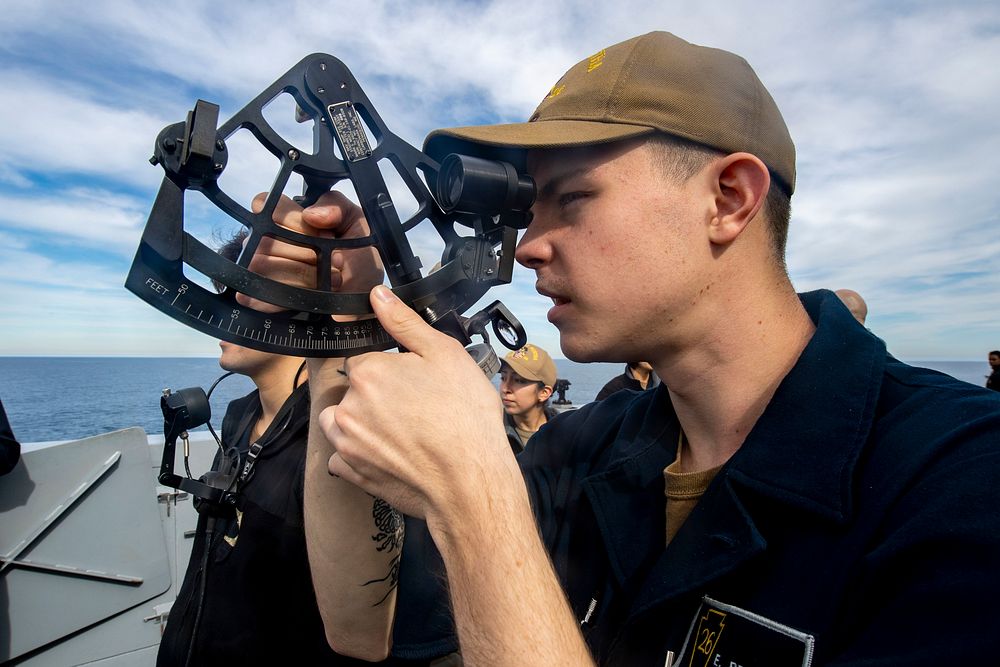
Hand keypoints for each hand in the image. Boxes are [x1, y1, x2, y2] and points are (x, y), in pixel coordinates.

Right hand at [236, 190, 383, 311]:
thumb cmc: (359, 258)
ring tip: (329, 277)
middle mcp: (269, 241)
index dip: (296, 221)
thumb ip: (336, 205)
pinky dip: (294, 292)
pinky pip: (263, 291)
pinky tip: (315, 291)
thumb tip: (311, 214)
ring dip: (305, 273)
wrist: (366, 298)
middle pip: (267, 237)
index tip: (324, 234)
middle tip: (335, 260)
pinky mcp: (264, 298)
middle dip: (309, 251)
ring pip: (263, 263)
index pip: (264, 205)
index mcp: (287, 218)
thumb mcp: (357, 221)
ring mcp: (263, 270)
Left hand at [318, 285, 516, 521]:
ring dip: (361, 423)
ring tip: (401, 433)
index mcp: (368, 372)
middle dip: (378, 397)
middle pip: (355, 391)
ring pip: (342, 422)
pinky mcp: (350, 472)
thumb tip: (376, 295)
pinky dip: (360, 455)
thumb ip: (404, 323)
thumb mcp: (445, 355)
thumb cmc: (464, 417)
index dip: (392, 371)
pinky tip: (390, 455)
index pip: (366, 361)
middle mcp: (347, 405)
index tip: (416, 385)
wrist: (470, 481)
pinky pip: (342, 456)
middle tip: (416, 410)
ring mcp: (345, 442)